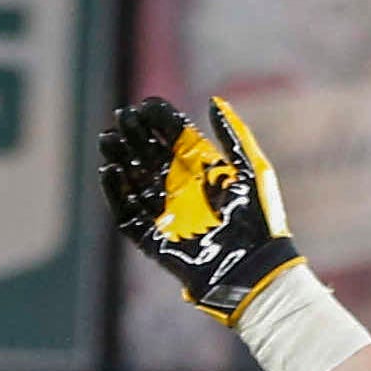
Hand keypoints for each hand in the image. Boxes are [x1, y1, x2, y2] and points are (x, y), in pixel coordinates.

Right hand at [100, 95, 304, 323]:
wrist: (256, 269)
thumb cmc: (261, 221)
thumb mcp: (253, 171)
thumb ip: (234, 134)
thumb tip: (214, 101)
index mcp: (204, 171)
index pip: (174, 138)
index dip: (159, 121)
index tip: (145, 106)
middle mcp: (182, 189)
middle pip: (149, 155)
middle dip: (133, 135)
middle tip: (122, 117)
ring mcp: (167, 213)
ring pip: (133, 180)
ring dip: (119, 158)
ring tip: (109, 138)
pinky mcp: (154, 239)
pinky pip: (127, 214)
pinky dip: (116, 193)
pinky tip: (111, 170)